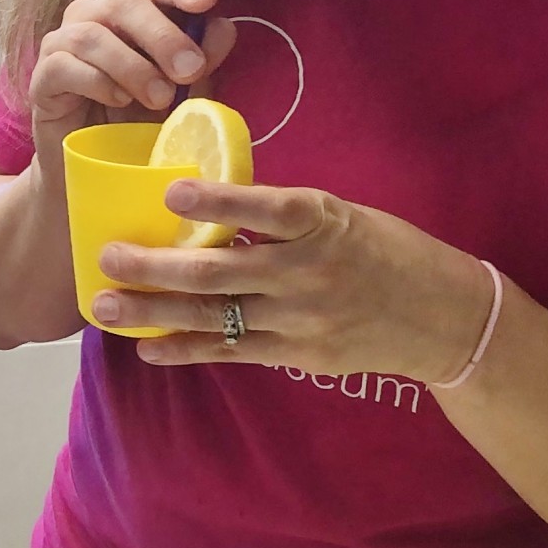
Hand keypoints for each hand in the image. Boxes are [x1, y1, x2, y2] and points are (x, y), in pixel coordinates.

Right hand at [27, 0, 237, 146]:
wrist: (95, 169)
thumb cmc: (139, 124)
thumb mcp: (182, 95)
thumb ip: (202, 63)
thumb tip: (223, 27)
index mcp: (130, 13)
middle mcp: (93, 17)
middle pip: (125, 2)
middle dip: (163, 35)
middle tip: (190, 69)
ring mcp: (62, 44)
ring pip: (93, 35)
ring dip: (133, 66)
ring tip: (160, 98)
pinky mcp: (41, 78)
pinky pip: (65, 65)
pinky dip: (98, 81)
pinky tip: (119, 101)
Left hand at [92, 180, 495, 382]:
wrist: (442, 318)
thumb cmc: (384, 252)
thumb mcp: (342, 217)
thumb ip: (284, 218)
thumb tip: (210, 205)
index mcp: (324, 222)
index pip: (268, 208)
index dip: (220, 200)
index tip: (172, 191)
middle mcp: (310, 272)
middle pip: (221, 270)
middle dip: (156, 266)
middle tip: (106, 257)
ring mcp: (301, 319)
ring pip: (214, 316)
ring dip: (154, 313)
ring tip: (105, 308)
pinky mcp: (297, 355)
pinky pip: (231, 351)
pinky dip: (186, 349)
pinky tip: (148, 347)